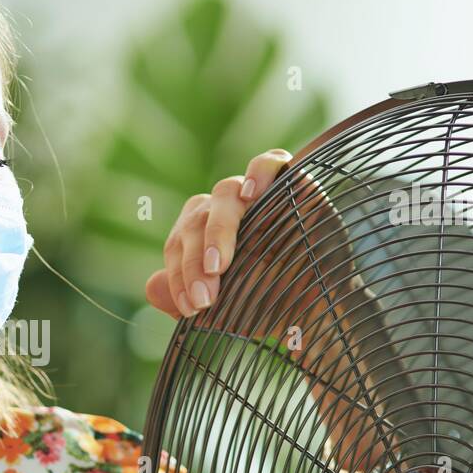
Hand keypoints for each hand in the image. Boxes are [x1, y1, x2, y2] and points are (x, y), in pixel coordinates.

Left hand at [145, 148, 292, 318]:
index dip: (180, 276)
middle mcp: (222, 209)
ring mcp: (255, 193)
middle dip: (195, 265)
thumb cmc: (266, 305)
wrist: (320, 309)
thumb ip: (181, 299)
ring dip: (219, 230)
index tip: (192, 309)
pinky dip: (259, 171)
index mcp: (198, 232)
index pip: (177, 245)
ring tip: (219, 264)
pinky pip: (270, 162)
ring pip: (225, 193)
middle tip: (205, 300)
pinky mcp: (290, 182)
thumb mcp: (222, 311)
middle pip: (196, 222)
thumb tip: (152, 287)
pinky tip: (251, 194)